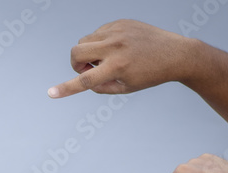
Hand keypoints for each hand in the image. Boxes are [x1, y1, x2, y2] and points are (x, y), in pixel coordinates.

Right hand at [48, 19, 194, 97]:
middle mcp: (116, 47)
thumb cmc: (149, 75)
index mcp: (118, 67)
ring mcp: (118, 32)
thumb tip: (82, 76)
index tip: (51, 93)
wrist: (176, 54)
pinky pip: (97, 32)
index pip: (85, 80)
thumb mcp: (125, 87)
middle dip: (75, 64)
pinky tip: (117, 47)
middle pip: (76, 53)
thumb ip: (99, 86)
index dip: (66, 88)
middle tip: (89, 69)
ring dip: (87, 53)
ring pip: (84, 41)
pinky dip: (99, 42)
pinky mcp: (120, 23)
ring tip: (105, 59)